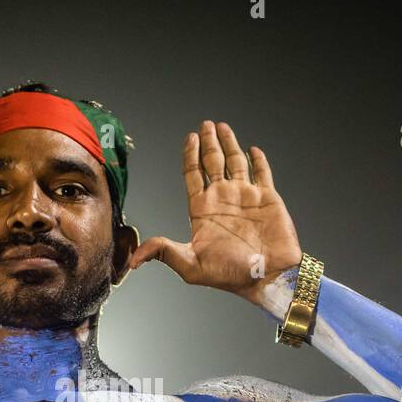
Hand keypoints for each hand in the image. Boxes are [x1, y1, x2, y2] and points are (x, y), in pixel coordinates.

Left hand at [128, 121, 301, 301]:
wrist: (268, 277)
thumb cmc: (230, 275)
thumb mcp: (191, 266)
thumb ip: (164, 253)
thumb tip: (134, 259)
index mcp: (203, 210)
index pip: (193, 174)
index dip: (190, 155)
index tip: (189, 137)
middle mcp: (223, 199)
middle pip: (212, 163)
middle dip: (208, 143)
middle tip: (205, 125)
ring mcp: (245, 197)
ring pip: (235, 162)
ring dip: (229, 144)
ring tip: (222, 127)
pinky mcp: (268, 199)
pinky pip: (262, 174)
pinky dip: (258, 160)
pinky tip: (253, 149)